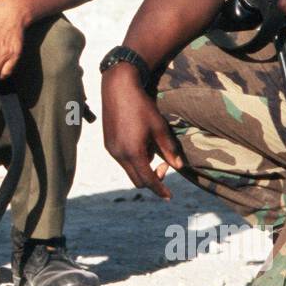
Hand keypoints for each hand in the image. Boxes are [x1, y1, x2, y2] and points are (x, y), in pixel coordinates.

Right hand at [101, 65, 182, 198]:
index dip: (160, 190)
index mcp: (133, 152)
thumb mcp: (159, 128)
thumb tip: (178, 166)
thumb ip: (169, 149)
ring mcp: (111, 150)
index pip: (148, 180)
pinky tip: (140, 142)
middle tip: (164, 166)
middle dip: (152, 179)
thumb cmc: (141, 106)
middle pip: (137, 180)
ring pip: (129, 170)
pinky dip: (133, 159)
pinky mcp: (107, 144)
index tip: (169, 196)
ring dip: (142, 167)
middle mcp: (119, 155)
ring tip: (151, 147)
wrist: (118, 89)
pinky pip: (122, 160)